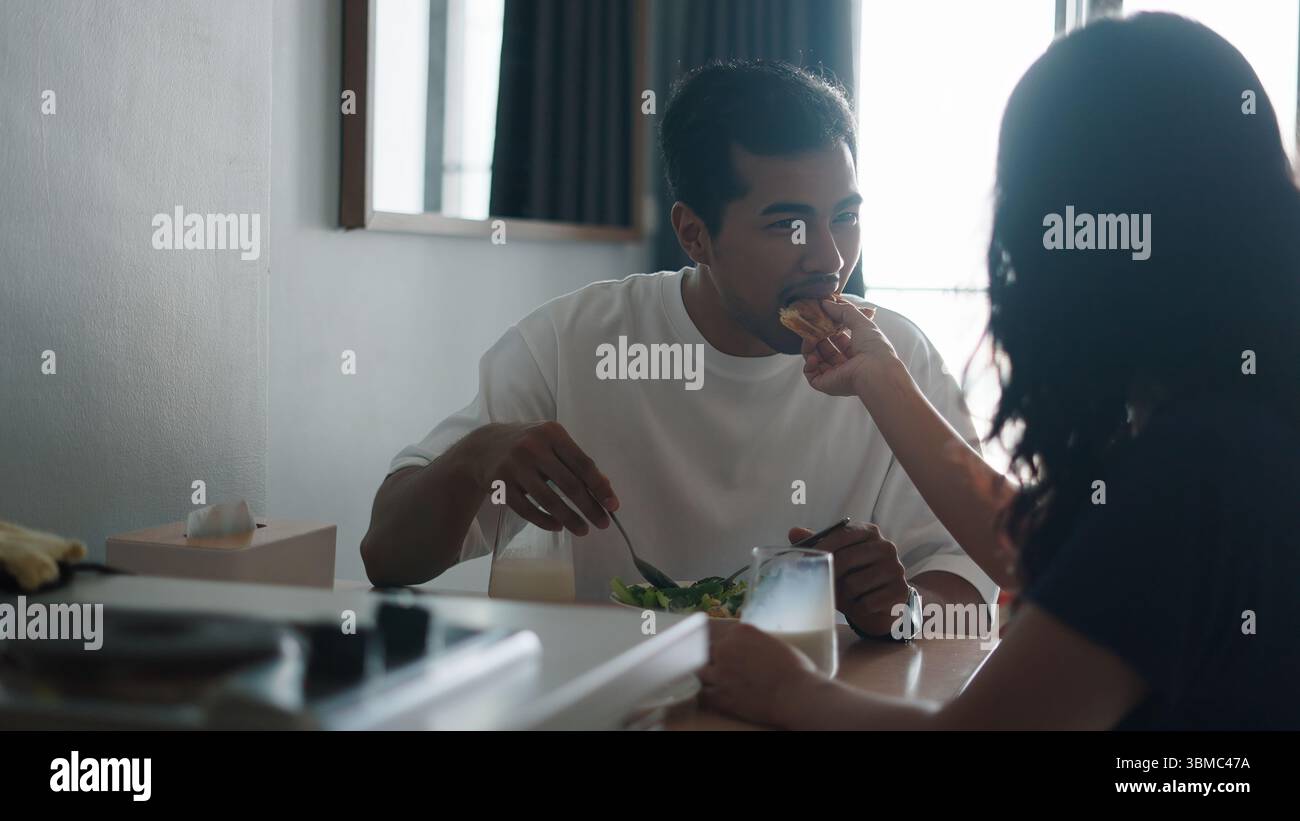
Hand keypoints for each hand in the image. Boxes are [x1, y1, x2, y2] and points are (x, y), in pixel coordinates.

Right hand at [463, 421, 616, 535]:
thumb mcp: (553, 444)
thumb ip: (578, 462)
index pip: (583, 463)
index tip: (613, 505)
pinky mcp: (500, 484)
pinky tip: (558, 526)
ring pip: (548, 500)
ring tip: (583, 530)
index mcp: (552, 433)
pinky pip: (527, 509)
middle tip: (602, 524)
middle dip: (589, 507)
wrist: (484, 445)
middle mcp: (533, 447)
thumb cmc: (529, 445)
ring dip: (570, 518)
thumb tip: (605, 488)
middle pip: (568, 484)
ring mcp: (515, 465)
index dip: (600, 486)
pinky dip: (545, 520)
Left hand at [698, 623, 824, 726]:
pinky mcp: (719, 696)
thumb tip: (748, 650)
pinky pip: (703, 694)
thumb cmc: (795, 669)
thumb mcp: (773, 643)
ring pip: (700, 671)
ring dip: (708, 676)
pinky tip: (715, 696)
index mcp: (740, 632)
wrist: (796, 695)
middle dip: (715, 659)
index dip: (727, 647)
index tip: (732, 655)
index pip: (722, 636)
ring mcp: (719, 672)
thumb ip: (754, 643)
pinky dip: (708, 695)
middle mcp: (725, 648)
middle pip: (708, 651)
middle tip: (726, 669)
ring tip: (718, 682)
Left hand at [789, 523, 910, 637]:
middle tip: (827, 584)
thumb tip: (794, 532)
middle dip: (832, 576)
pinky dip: (859, 608)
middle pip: (845, 560)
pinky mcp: (900, 591)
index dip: (822, 548)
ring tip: (850, 595)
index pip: (842, 534)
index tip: (807, 559)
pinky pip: (867, 603)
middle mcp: (886, 546)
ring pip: (854, 584)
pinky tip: (863, 604)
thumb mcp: (836, 559)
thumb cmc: (853, 576)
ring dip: (846, 595)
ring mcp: (896, 568)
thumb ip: (818, 544)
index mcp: (869, 532)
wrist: (881, 603)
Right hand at [802, 299, 900, 397]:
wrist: (876, 371)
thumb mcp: (861, 321)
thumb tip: (826, 302)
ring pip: (816, 361)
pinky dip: (809, 365)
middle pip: (826, 349)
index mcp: (859, 351)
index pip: (839, 339)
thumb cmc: (875, 348)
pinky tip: (813, 357)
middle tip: (809, 326)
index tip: (819, 318)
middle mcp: (848, 364)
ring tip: (809, 339)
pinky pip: (812, 375)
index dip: (829, 329)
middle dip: (816, 337)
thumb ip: (844, 311)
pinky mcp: (827, 384)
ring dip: (810, 348)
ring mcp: (837, 375)